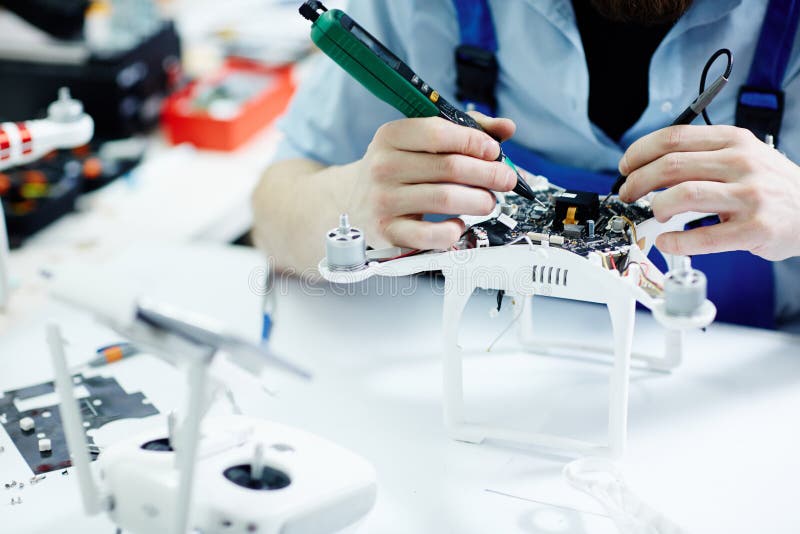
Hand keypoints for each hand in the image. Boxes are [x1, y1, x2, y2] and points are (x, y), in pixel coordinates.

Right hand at [349, 112, 516, 249]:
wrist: (356, 204)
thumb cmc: (397, 170)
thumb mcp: (418, 142)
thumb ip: (463, 130)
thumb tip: (505, 127)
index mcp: (390, 136)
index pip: (438, 133)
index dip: (473, 141)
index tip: (494, 151)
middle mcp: (383, 166)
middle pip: (449, 167)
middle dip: (488, 174)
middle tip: (506, 179)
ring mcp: (383, 200)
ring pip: (446, 199)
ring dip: (479, 201)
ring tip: (488, 201)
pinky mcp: (388, 231)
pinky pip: (431, 235)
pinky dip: (453, 231)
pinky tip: (459, 224)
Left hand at [618, 125, 799, 260]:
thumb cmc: (771, 185)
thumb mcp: (743, 155)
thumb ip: (702, 157)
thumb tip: (651, 168)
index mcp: (733, 141)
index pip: (673, 137)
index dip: (640, 152)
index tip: (626, 167)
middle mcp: (741, 163)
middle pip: (671, 165)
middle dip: (638, 181)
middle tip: (628, 194)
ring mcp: (749, 196)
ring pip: (684, 194)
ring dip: (657, 206)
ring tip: (655, 214)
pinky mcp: (754, 229)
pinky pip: (704, 237)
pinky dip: (676, 241)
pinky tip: (666, 241)